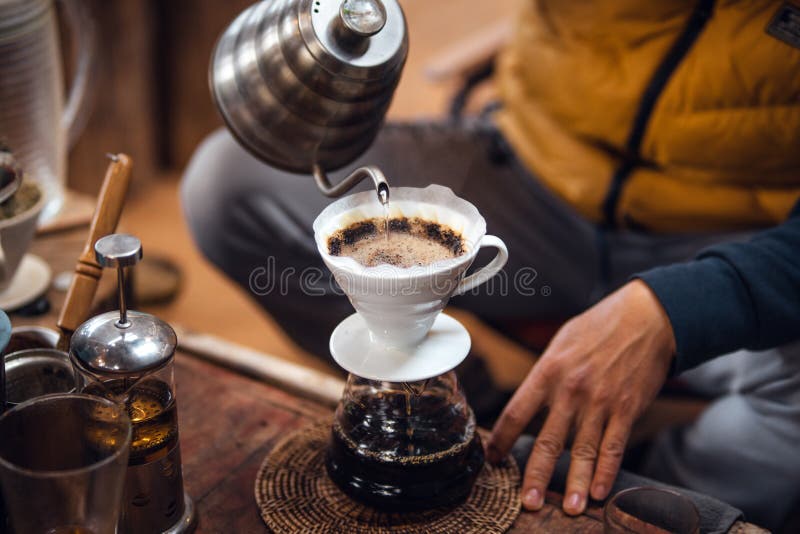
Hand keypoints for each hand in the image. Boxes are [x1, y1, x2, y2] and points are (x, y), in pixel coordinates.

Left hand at [486, 280, 675, 514]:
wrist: (647, 318)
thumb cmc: (600, 327)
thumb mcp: (561, 342)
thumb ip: (545, 374)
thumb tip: (530, 402)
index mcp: (548, 371)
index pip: (516, 412)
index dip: (502, 439)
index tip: (494, 458)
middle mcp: (570, 390)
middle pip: (547, 441)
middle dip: (535, 476)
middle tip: (528, 502)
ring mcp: (600, 402)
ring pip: (582, 452)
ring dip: (575, 484)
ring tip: (570, 509)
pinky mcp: (627, 409)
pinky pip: (613, 447)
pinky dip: (606, 472)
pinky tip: (599, 491)